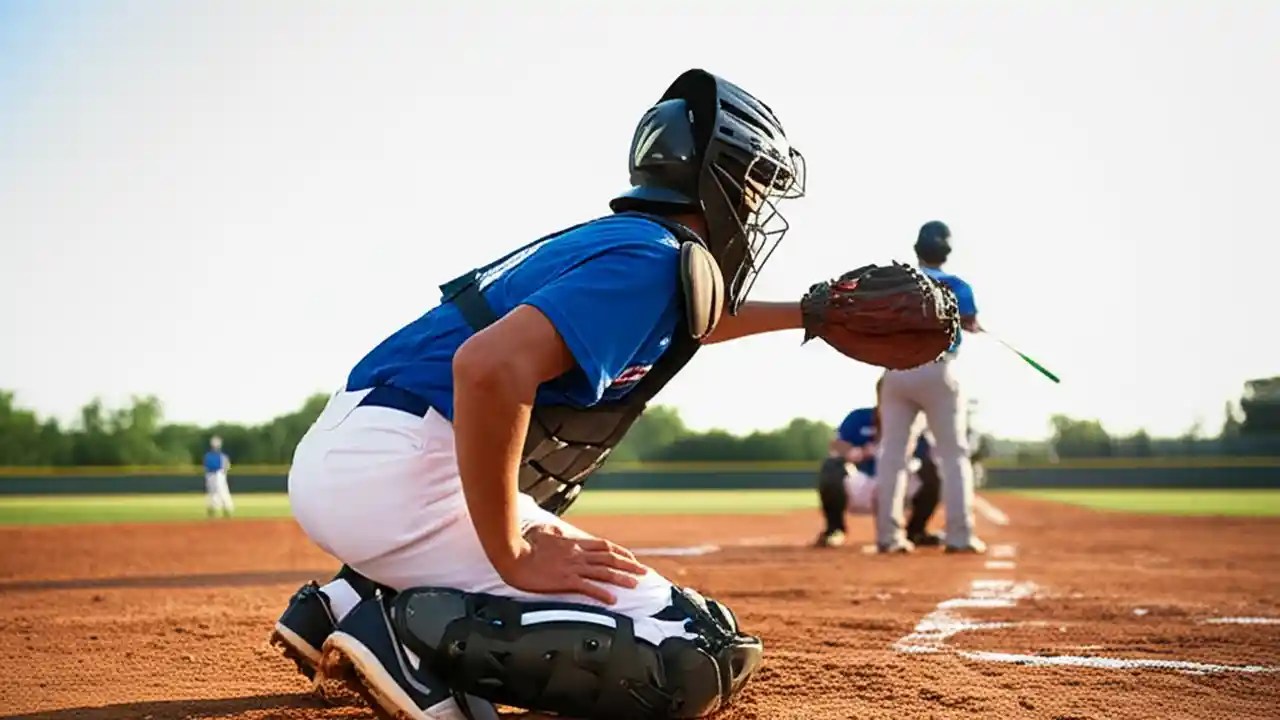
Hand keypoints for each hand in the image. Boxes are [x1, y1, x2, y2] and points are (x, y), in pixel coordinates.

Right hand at [497, 524, 648, 604]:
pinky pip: (588, 587)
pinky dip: (602, 593)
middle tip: (644, 572)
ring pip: (603, 571)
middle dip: (629, 565)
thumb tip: (559, 530)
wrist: (512, 554)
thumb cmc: (523, 544)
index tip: (631, 558)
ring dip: (622, 578)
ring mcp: (572, 567)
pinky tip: (612, 600)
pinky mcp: (565, 580)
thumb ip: (554, 532)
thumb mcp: (542, 532)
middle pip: (609, 558)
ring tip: (635, 584)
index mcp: (572, 543)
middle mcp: (577, 554)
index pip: (603, 546)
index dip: (620, 552)